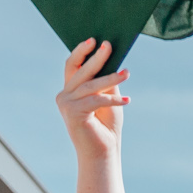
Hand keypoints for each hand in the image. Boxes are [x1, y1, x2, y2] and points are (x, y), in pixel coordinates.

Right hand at [57, 39, 127, 168]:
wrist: (102, 152)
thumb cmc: (106, 126)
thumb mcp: (109, 100)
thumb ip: (107, 83)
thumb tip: (113, 61)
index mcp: (70, 90)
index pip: (73, 66)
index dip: (81, 52)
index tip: (93, 40)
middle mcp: (64, 95)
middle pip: (81, 71)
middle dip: (96, 58)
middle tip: (109, 45)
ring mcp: (66, 105)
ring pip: (90, 85)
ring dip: (111, 78)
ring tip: (127, 74)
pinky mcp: (73, 114)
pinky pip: (95, 100)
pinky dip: (112, 100)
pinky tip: (127, 100)